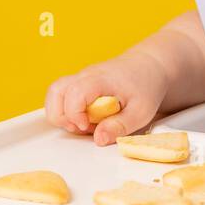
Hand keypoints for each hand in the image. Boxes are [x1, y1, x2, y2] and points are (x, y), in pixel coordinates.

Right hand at [44, 52, 167, 145]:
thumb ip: (120, 126)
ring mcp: (81, 78)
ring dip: (61, 114)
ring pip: (55, 93)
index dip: (74, 114)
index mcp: (100, 79)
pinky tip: (87, 118)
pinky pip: (63, 96)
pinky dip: (67, 110)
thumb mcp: (142, 111)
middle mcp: (86, 75)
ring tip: (84, 124)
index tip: (87, 126)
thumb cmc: (147, 85)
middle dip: (62, 116)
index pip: (74, 93)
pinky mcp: (81, 83)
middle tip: (84, 127)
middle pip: (55, 92)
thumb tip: (98, 139)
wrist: (150, 64)